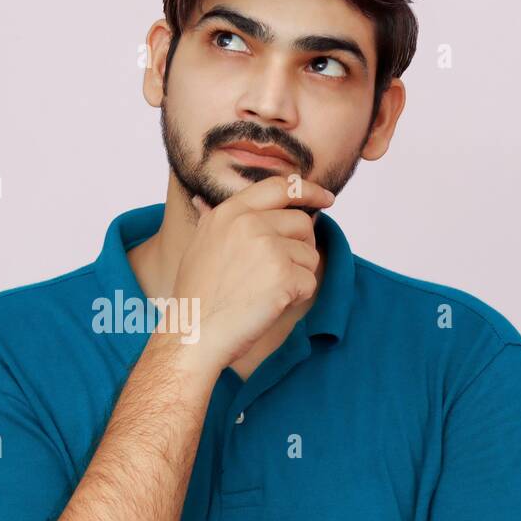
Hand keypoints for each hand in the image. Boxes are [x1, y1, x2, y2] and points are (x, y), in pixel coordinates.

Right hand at [171, 175, 333, 375]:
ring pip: (310, 254)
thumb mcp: (199, 245)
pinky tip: (270, 304)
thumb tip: (201, 199)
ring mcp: (268, 248)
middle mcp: (249, 224)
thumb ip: (216, 221)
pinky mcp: (284, 275)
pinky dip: (297, 297)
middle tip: (282, 271)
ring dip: (298, 275)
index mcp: (229, 213)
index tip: (326, 198)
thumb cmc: (197, 297)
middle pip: (302, 222)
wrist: (194, 334)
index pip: (279, 187)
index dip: (308, 190)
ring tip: (266, 291)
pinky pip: (310, 281)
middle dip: (301, 247)